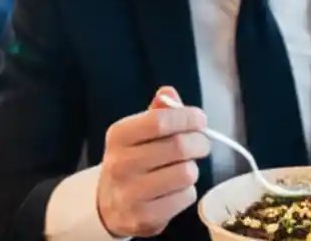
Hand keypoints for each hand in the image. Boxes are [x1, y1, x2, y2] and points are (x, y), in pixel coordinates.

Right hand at [97, 87, 210, 237]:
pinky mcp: (144, 217)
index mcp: (119, 136)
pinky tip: (175, 189)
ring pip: (186, 173)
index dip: (188, 117)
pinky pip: (185, 197)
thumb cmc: (133, 160)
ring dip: (192, 168)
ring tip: (183, 168)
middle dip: (199, 142)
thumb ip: (157, 112)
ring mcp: (130, 193)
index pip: (160, 120)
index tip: (200, 120)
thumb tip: (168, 93)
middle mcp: (120, 164)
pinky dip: (188, 191)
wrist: (110, 204)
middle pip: (179, 146)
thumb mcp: (138, 132)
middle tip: (200, 144)